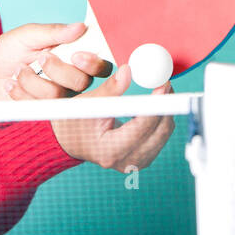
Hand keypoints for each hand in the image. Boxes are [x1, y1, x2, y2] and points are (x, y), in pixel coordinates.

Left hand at [0, 21, 112, 102]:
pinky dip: (22, 94)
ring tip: (19, 70)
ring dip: (33, 81)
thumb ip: (52, 32)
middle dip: (60, 71)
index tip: (77, 56)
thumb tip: (79, 27)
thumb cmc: (11, 53)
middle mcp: (72, 82)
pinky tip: (12, 85)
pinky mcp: (42, 115)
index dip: (95, 64)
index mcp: (75, 59)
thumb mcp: (27, 36)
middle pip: (82, 82)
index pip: (100, 66)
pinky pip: (39, 109)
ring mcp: (58, 101)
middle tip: (41, 59)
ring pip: (58, 96)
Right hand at [20, 63, 175, 174]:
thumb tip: (128, 71)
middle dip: (166, 105)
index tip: (163, 84)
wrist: (68, 141)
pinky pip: (160, 137)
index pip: (144, 126)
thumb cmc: (74, 122)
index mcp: (111, 150)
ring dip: (164, 110)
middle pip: (160, 131)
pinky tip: (151, 106)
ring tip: (158, 91)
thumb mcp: (88, 103)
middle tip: (164, 83)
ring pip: (164, 133)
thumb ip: (110, 88)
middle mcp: (126, 161)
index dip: (157, 102)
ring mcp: (135, 163)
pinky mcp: (141, 159)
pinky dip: (159, 119)